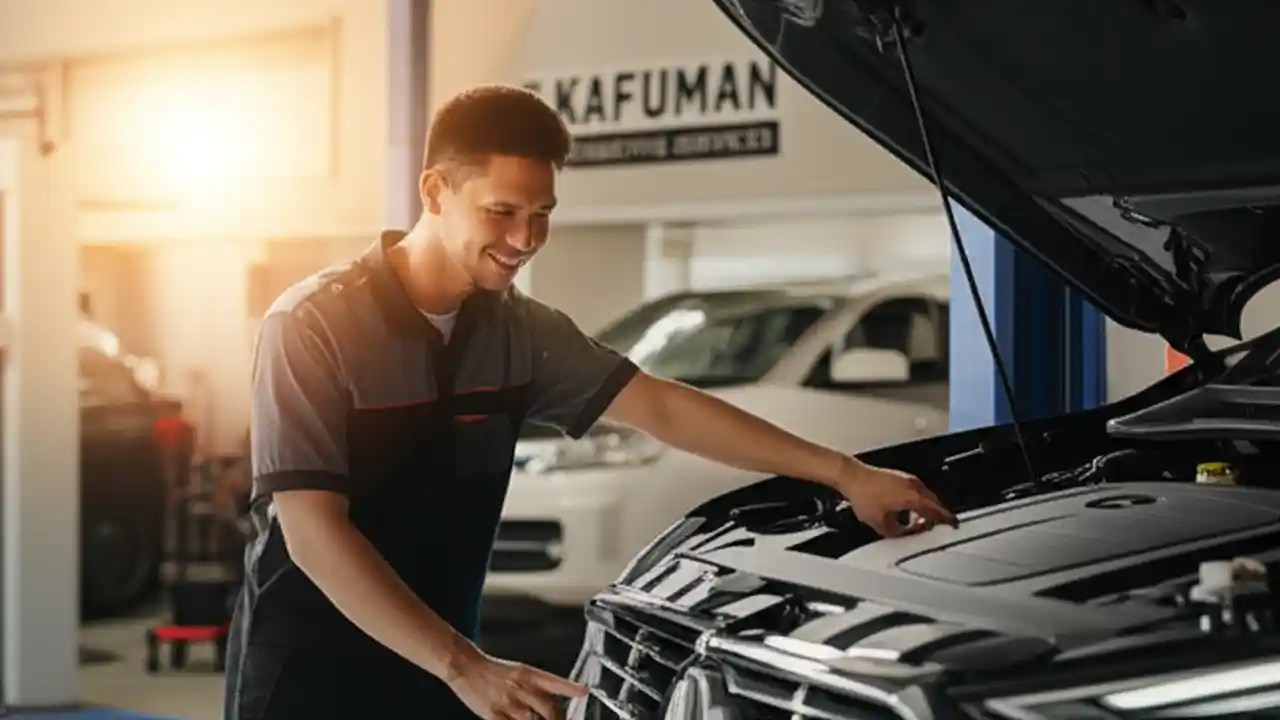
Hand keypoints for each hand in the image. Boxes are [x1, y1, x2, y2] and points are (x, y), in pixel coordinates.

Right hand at [446, 643, 586, 719]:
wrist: (466, 667)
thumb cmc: (492, 671)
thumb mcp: (518, 672)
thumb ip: (536, 686)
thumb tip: (554, 701)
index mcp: (528, 675)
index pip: (555, 682)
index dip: (571, 688)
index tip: (584, 691)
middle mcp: (521, 688)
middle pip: (549, 709)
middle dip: (558, 719)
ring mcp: (508, 704)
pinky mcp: (495, 716)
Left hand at [837, 459, 957, 536]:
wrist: (852, 476)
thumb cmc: (864, 497)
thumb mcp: (880, 524)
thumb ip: (898, 533)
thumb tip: (907, 535)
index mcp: (914, 497)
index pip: (937, 510)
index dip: (947, 519)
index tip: (954, 526)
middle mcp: (914, 486)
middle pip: (934, 503)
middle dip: (935, 516)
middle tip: (931, 529)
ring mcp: (907, 479)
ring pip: (925, 496)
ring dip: (925, 509)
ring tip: (917, 522)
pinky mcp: (900, 477)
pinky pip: (917, 491)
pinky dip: (918, 501)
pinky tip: (907, 510)